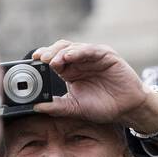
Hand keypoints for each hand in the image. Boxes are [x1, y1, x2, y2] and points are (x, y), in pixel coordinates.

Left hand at [29, 40, 156, 130]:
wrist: (127, 109)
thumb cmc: (103, 107)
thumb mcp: (75, 107)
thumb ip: (57, 106)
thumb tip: (36, 107)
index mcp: (70, 71)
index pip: (52, 60)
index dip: (41, 60)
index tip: (30, 64)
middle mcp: (80, 61)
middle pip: (59, 50)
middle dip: (48, 53)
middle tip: (39, 60)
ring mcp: (93, 56)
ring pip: (72, 47)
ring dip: (60, 52)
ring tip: (51, 60)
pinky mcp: (106, 55)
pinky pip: (90, 50)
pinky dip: (78, 52)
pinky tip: (68, 56)